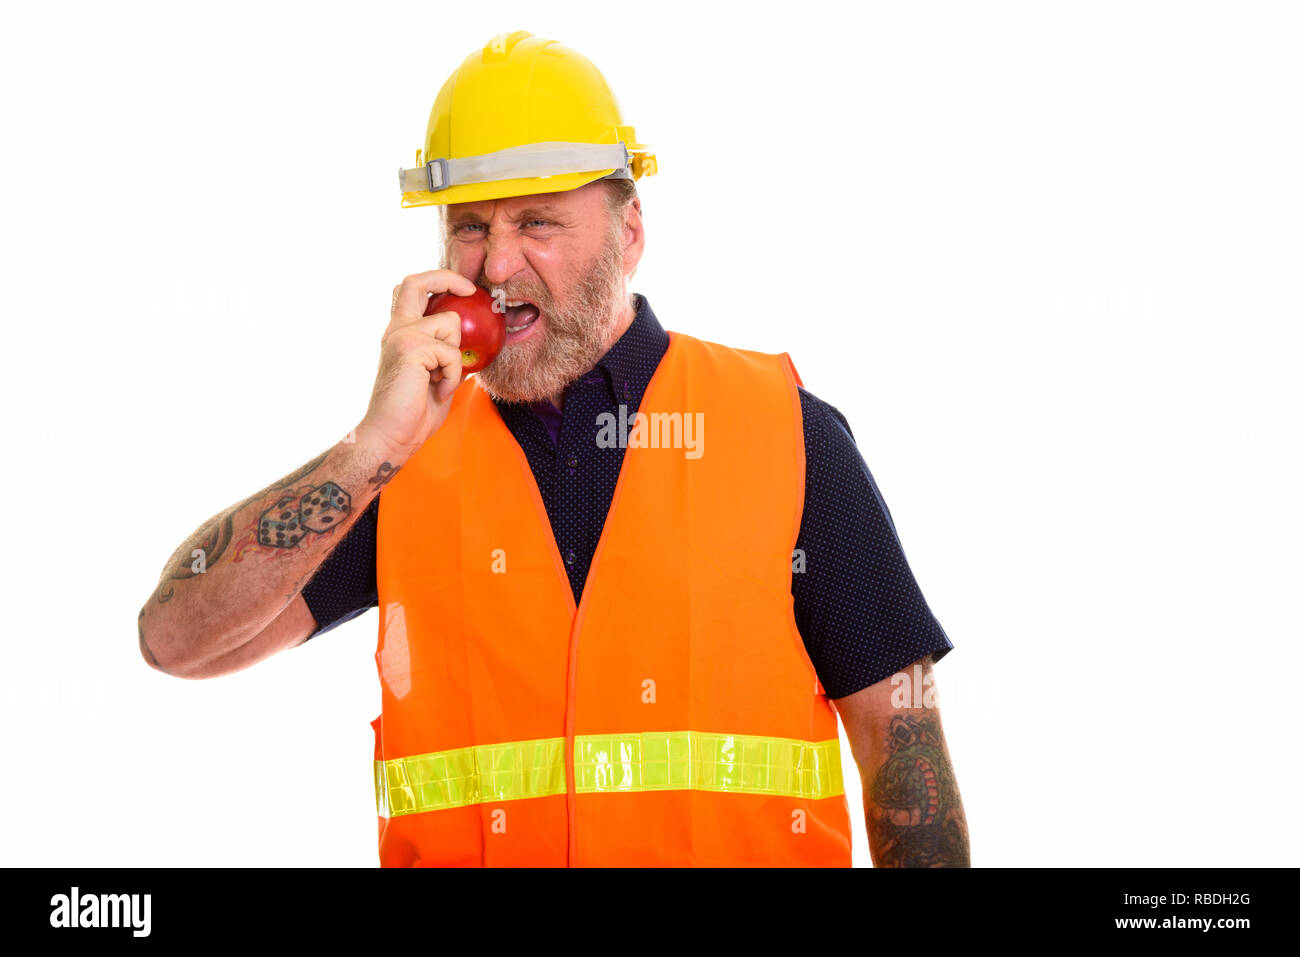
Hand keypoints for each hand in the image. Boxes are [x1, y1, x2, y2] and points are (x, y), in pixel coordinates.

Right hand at [360, 269, 477, 456]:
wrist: (391, 436)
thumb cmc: (414, 413)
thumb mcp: (437, 375)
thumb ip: (446, 354)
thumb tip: (472, 343)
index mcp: (400, 333)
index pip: (412, 291)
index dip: (439, 280)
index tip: (465, 290)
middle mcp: (397, 329)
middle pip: (416, 281)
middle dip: (447, 278)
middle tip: (470, 291)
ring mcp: (401, 336)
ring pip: (450, 322)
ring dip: (456, 354)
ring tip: (442, 380)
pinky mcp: (411, 347)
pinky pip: (452, 351)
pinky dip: (453, 374)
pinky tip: (439, 390)